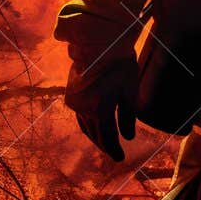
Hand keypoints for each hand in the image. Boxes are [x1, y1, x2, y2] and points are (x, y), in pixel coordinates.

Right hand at [65, 46, 138, 161]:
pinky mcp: (71, 95)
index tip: (120, 158)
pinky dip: (88, 125)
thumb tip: (128, 137)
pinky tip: (94, 128)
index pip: (107, 137)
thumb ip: (128, 116)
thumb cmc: (119, 64)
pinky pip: (79, 117)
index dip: (114, 149)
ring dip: (96, 137)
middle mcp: (84, 109)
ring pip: (86, 127)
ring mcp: (75, 102)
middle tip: (115, 154)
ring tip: (105, 144)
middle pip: (95, 135)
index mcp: (100, 109)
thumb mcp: (129, 90)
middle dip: (105, 146)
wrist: (98, 42)